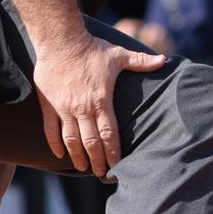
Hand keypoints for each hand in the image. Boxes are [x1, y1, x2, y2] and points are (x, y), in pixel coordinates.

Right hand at [33, 33, 166, 177]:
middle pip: (90, 141)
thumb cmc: (92, 48)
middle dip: (97, 159)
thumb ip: (141, 61)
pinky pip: (51, 130)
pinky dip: (55, 144)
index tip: (116, 164)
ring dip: (77, 156)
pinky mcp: (49, 105)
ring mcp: (64, 108)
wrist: (60, 40)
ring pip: (71, 139)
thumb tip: (164, 60)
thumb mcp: (119, 55)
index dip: (113, 151)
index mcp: (101, 100)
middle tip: (101, 172)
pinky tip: (60, 155)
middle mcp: (82, 108)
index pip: (108, 132)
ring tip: (83, 167)